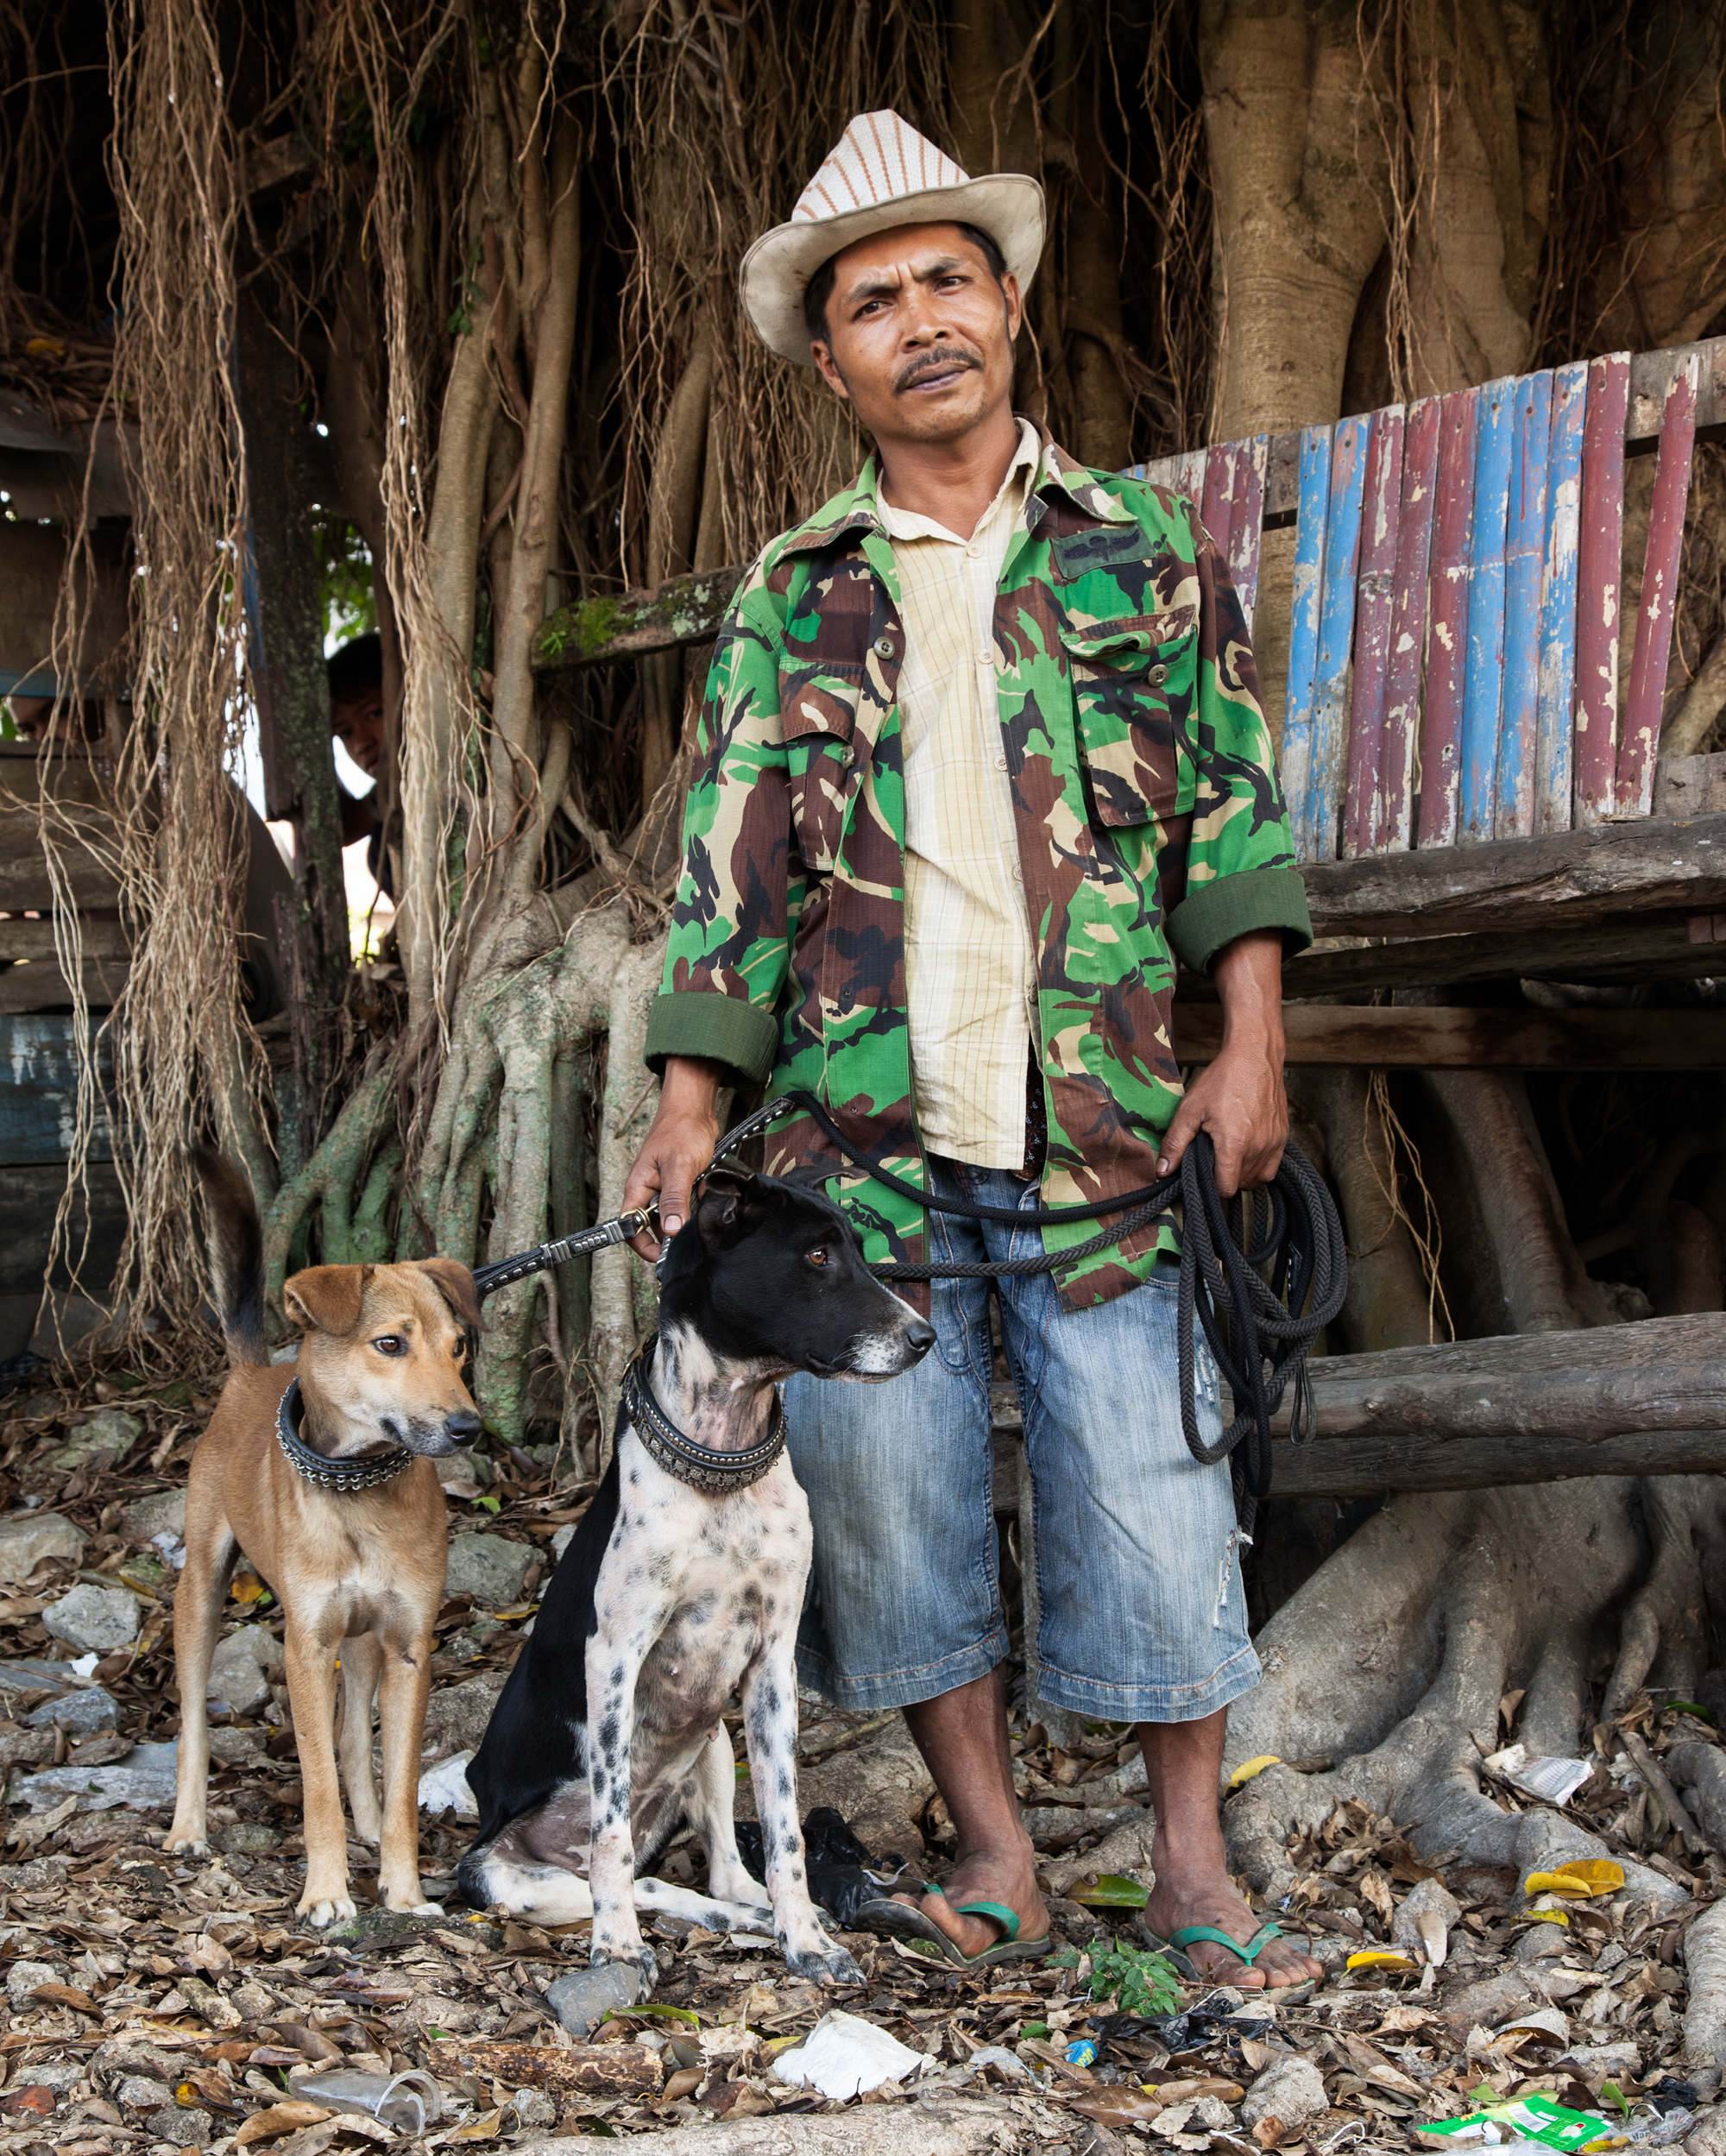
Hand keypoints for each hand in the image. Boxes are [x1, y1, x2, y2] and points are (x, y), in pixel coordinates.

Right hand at [622, 1057, 722, 1259]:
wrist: (694, 1108)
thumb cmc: (681, 1130)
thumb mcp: (680, 1167)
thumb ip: (675, 1198)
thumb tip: (671, 1229)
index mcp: (639, 1188)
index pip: (630, 1227)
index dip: (643, 1245)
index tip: (663, 1256)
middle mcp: (648, 1191)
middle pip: (652, 1226)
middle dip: (670, 1235)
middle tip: (688, 1243)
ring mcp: (664, 1187)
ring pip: (671, 1216)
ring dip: (686, 1218)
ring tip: (700, 1217)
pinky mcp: (680, 1183)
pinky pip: (686, 1204)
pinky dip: (696, 1204)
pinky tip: (706, 1196)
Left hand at [1156, 931, 1286, 1198]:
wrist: (1254, 1055)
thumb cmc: (1222, 1080)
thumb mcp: (1190, 1110)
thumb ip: (1175, 1143)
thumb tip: (1162, 1171)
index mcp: (1235, 1144)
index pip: (1225, 1188)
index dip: (1211, 1186)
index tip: (1203, 1174)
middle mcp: (1259, 1148)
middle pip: (1241, 1185)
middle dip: (1224, 1178)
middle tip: (1211, 1159)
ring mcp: (1274, 1143)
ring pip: (1258, 1178)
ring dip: (1241, 1175)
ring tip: (1227, 1157)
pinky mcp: (1283, 1136)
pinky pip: (1272, 1167)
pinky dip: (1259, 1168)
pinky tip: (1245, 1153)